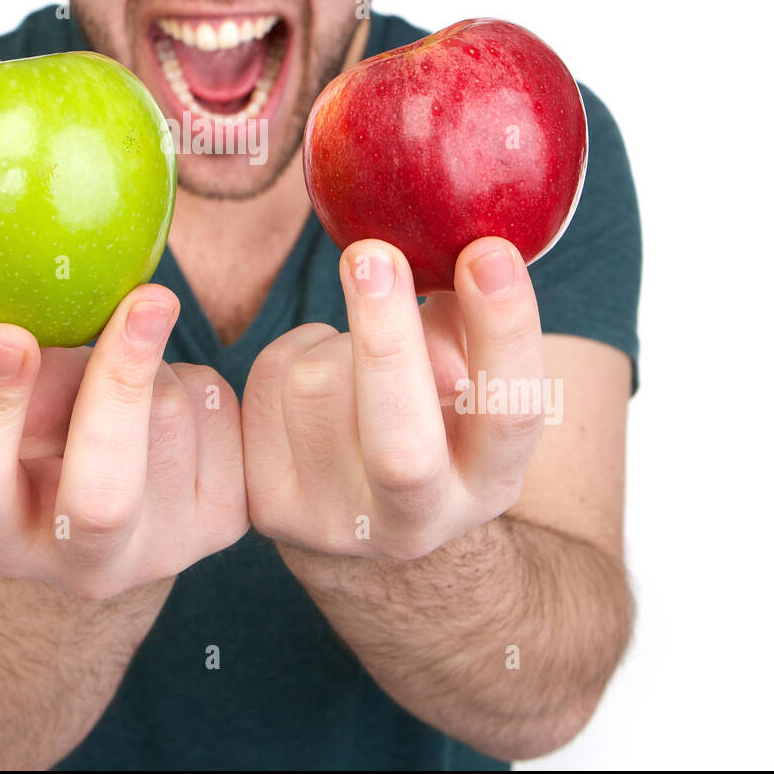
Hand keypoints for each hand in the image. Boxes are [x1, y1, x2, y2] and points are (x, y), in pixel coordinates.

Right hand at [0, 284, 247, 599]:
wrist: (122, 496)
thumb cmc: (48, 433)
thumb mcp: (14, 409)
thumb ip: (20, 378)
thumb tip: (28, 341)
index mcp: (4, 542)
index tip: (5, 335)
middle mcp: (85, 570)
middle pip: (103, 495)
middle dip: (121, 385)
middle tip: (146, 298)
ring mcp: (166, 553)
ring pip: (171, 418)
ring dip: (152, 365)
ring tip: (126, 373)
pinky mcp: (228, 521)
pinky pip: (218, 409)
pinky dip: (192, 377)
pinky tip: (168, 401)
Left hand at [241, 237, 546, 560]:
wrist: (354, 516)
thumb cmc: (425, 419)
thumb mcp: (469, 385)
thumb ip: (469, 323)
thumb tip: (454, 251)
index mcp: (486, 484)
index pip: (510, 411)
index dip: (504, 330)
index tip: (488, 251)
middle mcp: (413, 522)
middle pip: (399, 442)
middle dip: (386, 338)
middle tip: (375, 253)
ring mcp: (329, 522)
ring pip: (315, 382)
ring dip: (331, 339)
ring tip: (348, 355)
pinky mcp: (263, 504)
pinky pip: (263, 383)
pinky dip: (287, 353)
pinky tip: (305, 380)